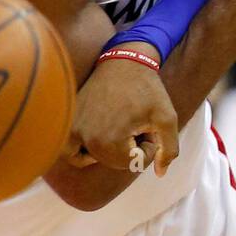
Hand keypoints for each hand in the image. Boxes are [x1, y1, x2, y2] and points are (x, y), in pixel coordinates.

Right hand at [64, 47, 179, 175]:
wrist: (123, 61)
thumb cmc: (147, 89)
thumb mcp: (166, 118)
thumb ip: (168, 149)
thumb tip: (160, 174)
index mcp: (110, 141)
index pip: (133, 163)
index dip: (148, 146)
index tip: (148, 126)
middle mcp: (86, 139)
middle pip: (113, 162)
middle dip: (129, 147)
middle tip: (136, 123)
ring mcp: (72, 130)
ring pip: (92, 159)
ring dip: (107, 150)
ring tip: (119, 127)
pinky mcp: (67, 121)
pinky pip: (69, 150)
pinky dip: (81, 150)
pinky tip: (97, 136)